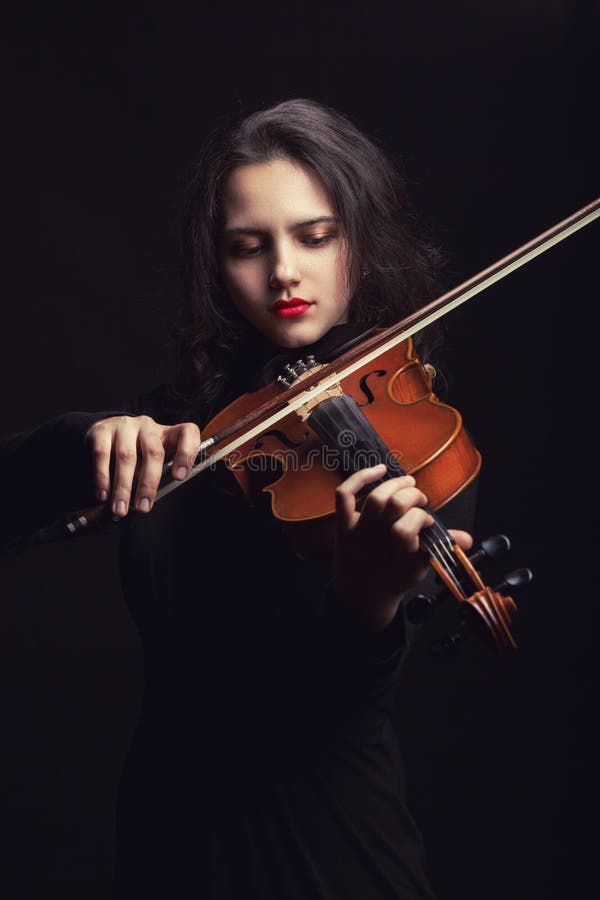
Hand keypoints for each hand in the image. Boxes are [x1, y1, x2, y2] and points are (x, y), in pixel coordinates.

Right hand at [85, 415, 200, 517]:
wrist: (104, 434)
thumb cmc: (135, 454)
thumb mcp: (150, 462)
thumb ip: (154, 478)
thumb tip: (145, 503)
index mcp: (167, 434)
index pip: (187, 432)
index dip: (187, 453)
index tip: (179, 477)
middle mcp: (148, 426)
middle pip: (153, 452)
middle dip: (148, 484)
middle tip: (143, 507)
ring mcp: (125, 426)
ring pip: (126, 456)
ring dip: (123, 487)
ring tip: (120, 508)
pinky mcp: (102, 430)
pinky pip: (102, 454)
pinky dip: (102, 478)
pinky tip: (103, 494)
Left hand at [333, 464, 471, 630]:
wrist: (362, 597)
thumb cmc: (394, 578)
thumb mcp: (420, 568)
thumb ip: (441, 548)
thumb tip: (467, 539)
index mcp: (397, 554)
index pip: (408, 527)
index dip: (421, 518)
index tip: (427, 522)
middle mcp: (376, 540)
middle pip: (393, 504)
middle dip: (412, 495)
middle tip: (420, 499)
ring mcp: (358, 532)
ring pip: (375, 497)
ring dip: (395, 484)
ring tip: (408, 483)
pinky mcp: (343, 525)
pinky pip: (344, 495)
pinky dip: (360, 477)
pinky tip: (379, 470)